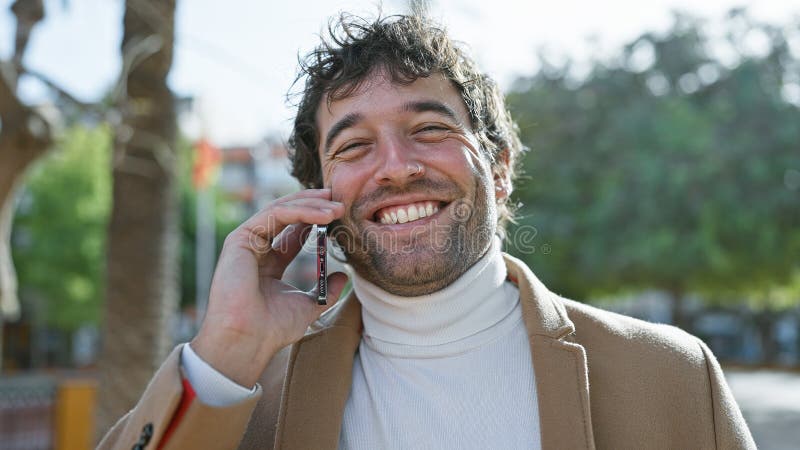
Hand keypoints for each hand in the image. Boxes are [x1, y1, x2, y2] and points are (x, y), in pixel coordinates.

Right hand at [191, 189, 347, 386]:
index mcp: (269, 263)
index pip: (294, 231)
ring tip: (337, 208)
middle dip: (315, 204)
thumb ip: (325, 290)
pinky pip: (274, 214)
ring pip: (281, 210)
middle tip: (340, 200)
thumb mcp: (309, 306)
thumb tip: (342, 276)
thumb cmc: (272, 329)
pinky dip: (300, 211)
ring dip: (312, 205)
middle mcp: (256, 249)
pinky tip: (323, 216)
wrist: (248, 340)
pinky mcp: (240, 238)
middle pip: (288, 215)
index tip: (341, 215)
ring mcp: (247, 242)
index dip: (317, 219)